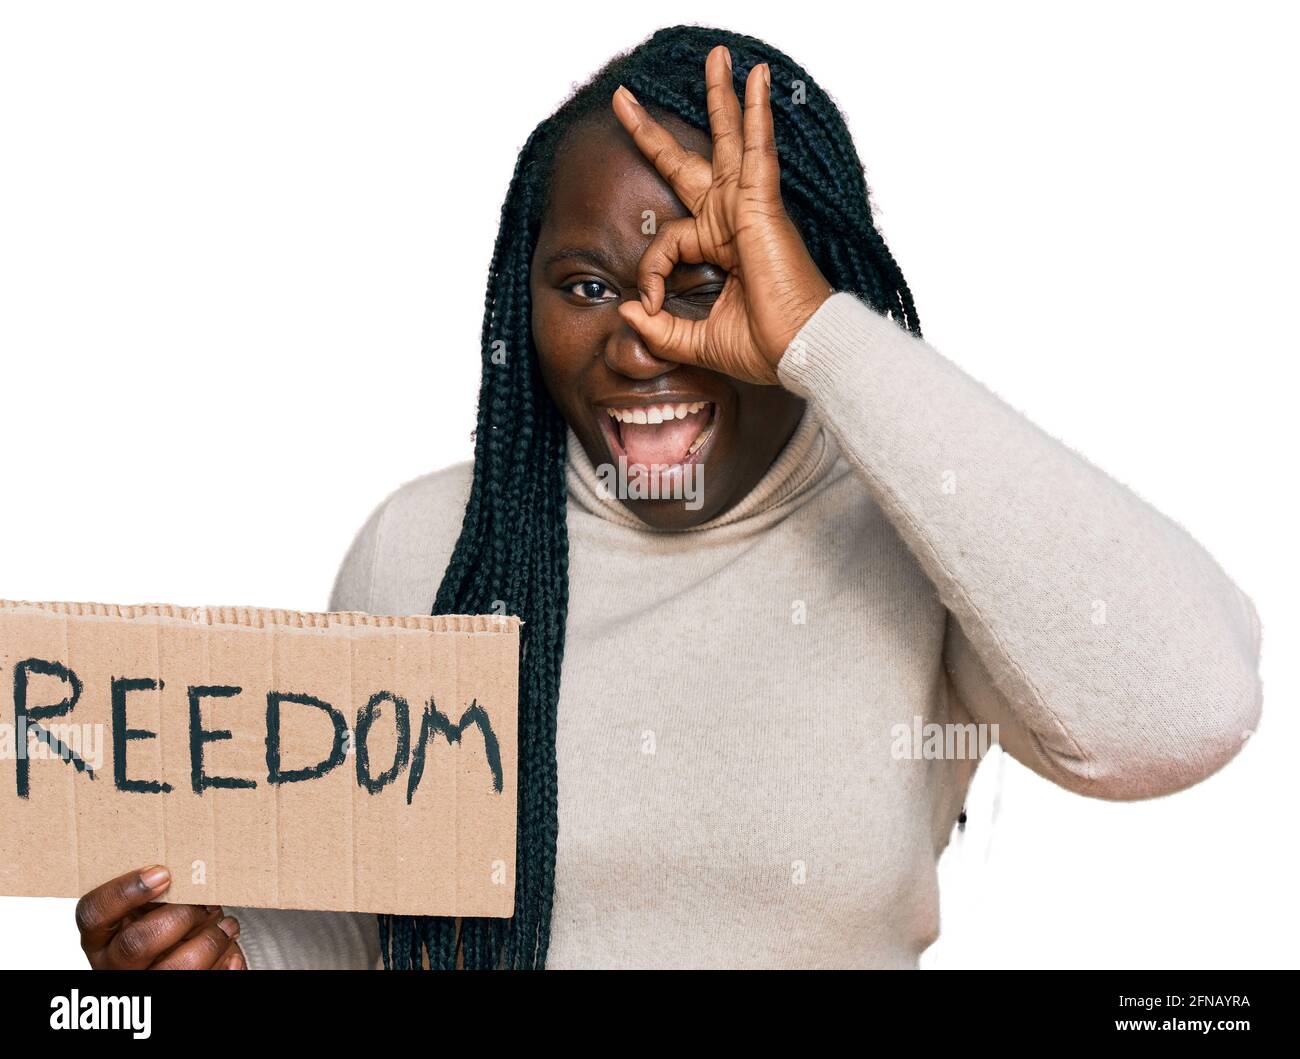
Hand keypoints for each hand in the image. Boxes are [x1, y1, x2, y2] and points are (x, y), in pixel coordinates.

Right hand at [76, 864, 244, 969]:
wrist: (183, 956)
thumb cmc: (165, 923)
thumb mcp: (152, 905)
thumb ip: (159, 890)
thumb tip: (190, 865)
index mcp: (100, 935)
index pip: (93, 913)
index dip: (124, 892)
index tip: (163, 874)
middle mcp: (114, 963)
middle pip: (137, 942)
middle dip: (181, 916)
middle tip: (204, 904)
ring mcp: (145, 981)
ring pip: (176, 966)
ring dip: (210, 940)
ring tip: (225, 926)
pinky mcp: (176, 991)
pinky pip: (207, 979)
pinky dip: (226, 961)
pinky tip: (231, 952)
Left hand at [610, 45, 833, 385]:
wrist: (801, 351)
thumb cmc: (764, 347)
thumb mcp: (696, 339)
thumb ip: (660, 327)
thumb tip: (627, 310)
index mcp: (720, 247)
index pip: (667, 240)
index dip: (649, 271)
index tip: (648, 304)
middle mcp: (732, 220)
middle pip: (691, 163)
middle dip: (655, 131)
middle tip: (625, 97)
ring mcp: (749, 208)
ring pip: (729, 141)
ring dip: (721, 97)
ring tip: (717, 57)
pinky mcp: (763, 206)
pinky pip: (757, 151)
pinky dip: (757, 115)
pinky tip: (755, 79)